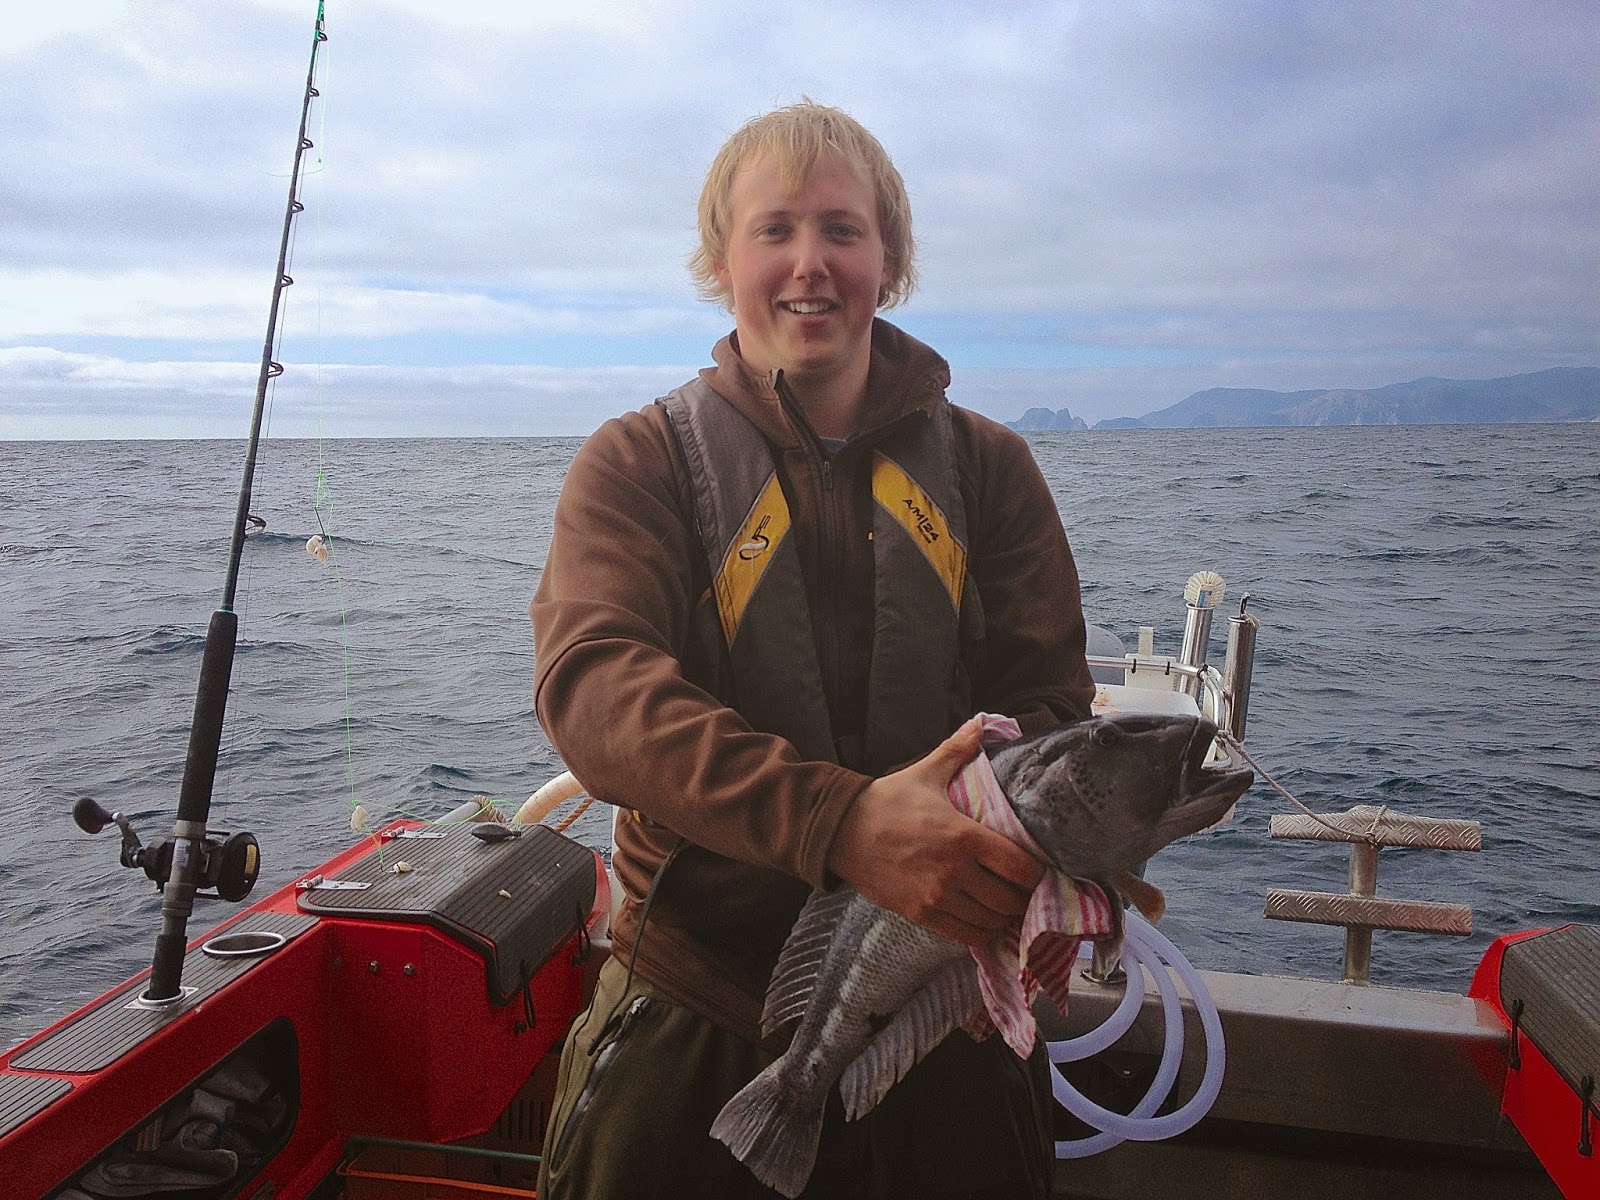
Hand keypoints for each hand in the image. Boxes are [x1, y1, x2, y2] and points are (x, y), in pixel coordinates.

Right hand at [826, 720, 1044, 946]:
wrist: (841, 831)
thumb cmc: (888, 801)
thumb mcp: (926, 772)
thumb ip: (958, 749)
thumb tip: (982, 723)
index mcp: (964, 835)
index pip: (1021, 867)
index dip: (1035, 873)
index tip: (1035, 868)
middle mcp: (955, 871)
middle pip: (1010, 899)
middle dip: (1022, 897)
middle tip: (1022, 889)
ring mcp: (937, 897)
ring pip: (990, 921)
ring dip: (1002, 916)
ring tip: (1004, 905)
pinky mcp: (920, 914)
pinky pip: (966, 936)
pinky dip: (981, 931)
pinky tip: (983, 919)